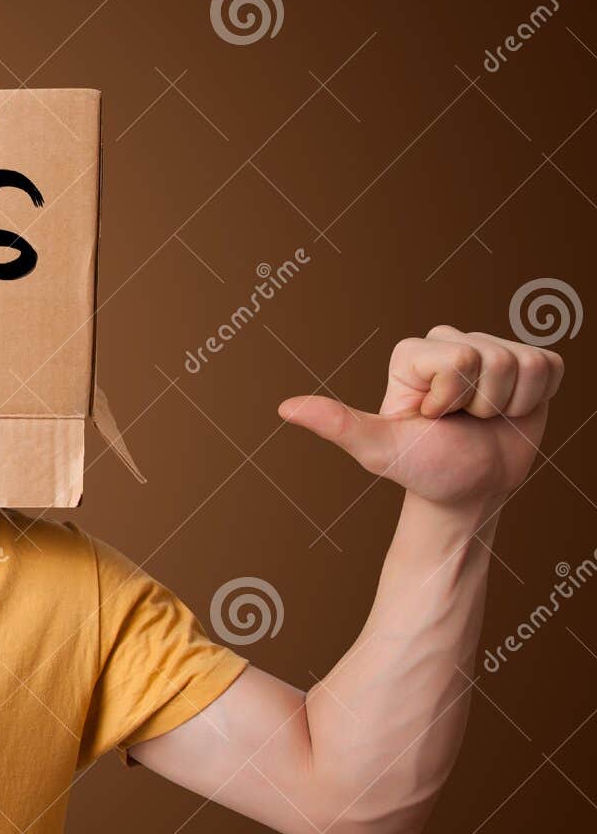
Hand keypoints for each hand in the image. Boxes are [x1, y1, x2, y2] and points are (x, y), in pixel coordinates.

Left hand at [279, 326, 563, 506]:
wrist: (470, 492)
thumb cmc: (423, 469)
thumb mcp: (379, 449)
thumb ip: (337, 424)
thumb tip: (285, 409)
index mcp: (412, 354)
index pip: (455, 357)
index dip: (451, 396)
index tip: (433, 419)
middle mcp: (449, 342)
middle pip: (490, 355)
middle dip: (480, 401)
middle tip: (460, 422)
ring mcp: (490, 349)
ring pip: (522, 360)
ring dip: (509, 403)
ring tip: (482, 419)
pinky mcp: (527, 363)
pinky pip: (548, 365)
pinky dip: (536, 398)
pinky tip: (510, 412)